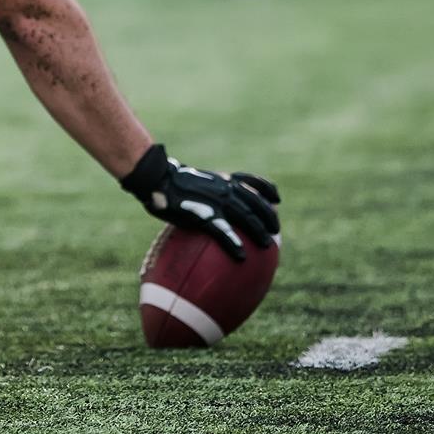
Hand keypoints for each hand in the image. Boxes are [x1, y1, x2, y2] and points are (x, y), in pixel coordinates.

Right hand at [120, 143, 279, 260]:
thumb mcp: (192, 180)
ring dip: (259, 230)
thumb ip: (203, 190)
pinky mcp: (204, 213)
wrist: (155, 176)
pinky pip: (223, 231)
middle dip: (268, 215)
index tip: (277, 199)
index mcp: (222, 179)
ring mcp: (217, 200)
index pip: (252, 181)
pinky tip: (241, 256)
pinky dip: (234, 243)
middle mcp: (225, 188)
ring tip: (268, 245)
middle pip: (255, 202)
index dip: (267, 190)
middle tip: (275, 230)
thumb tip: (199, 201)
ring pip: (246, 216)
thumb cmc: (167, 179)